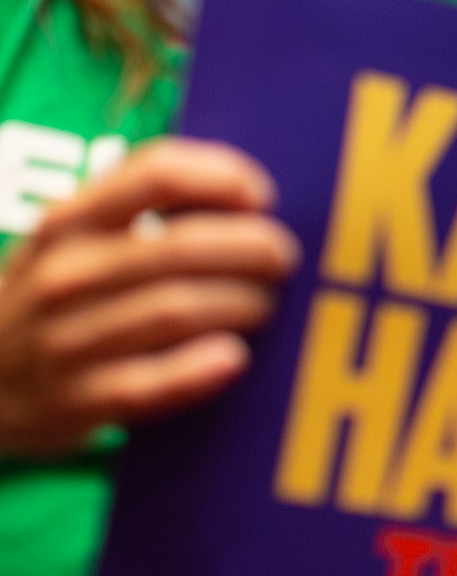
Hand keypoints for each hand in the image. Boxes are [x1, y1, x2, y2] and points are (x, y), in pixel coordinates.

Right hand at [0, 139, 297, 454]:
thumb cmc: (55, 294)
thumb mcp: (74, 236)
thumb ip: (144, 204)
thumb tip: (252, 198)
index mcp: (69, 222)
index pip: (158, 173)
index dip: (225, 178)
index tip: (261, 198)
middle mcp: (64, 276)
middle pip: (184, 247)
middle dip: (253, 250)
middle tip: (282, 260)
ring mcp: (65, 341)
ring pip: (178, 310)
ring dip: (241, 304)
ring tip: (263, 304)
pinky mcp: (74, 402)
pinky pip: (153, 383)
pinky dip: (201, 368)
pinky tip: (233, 357)